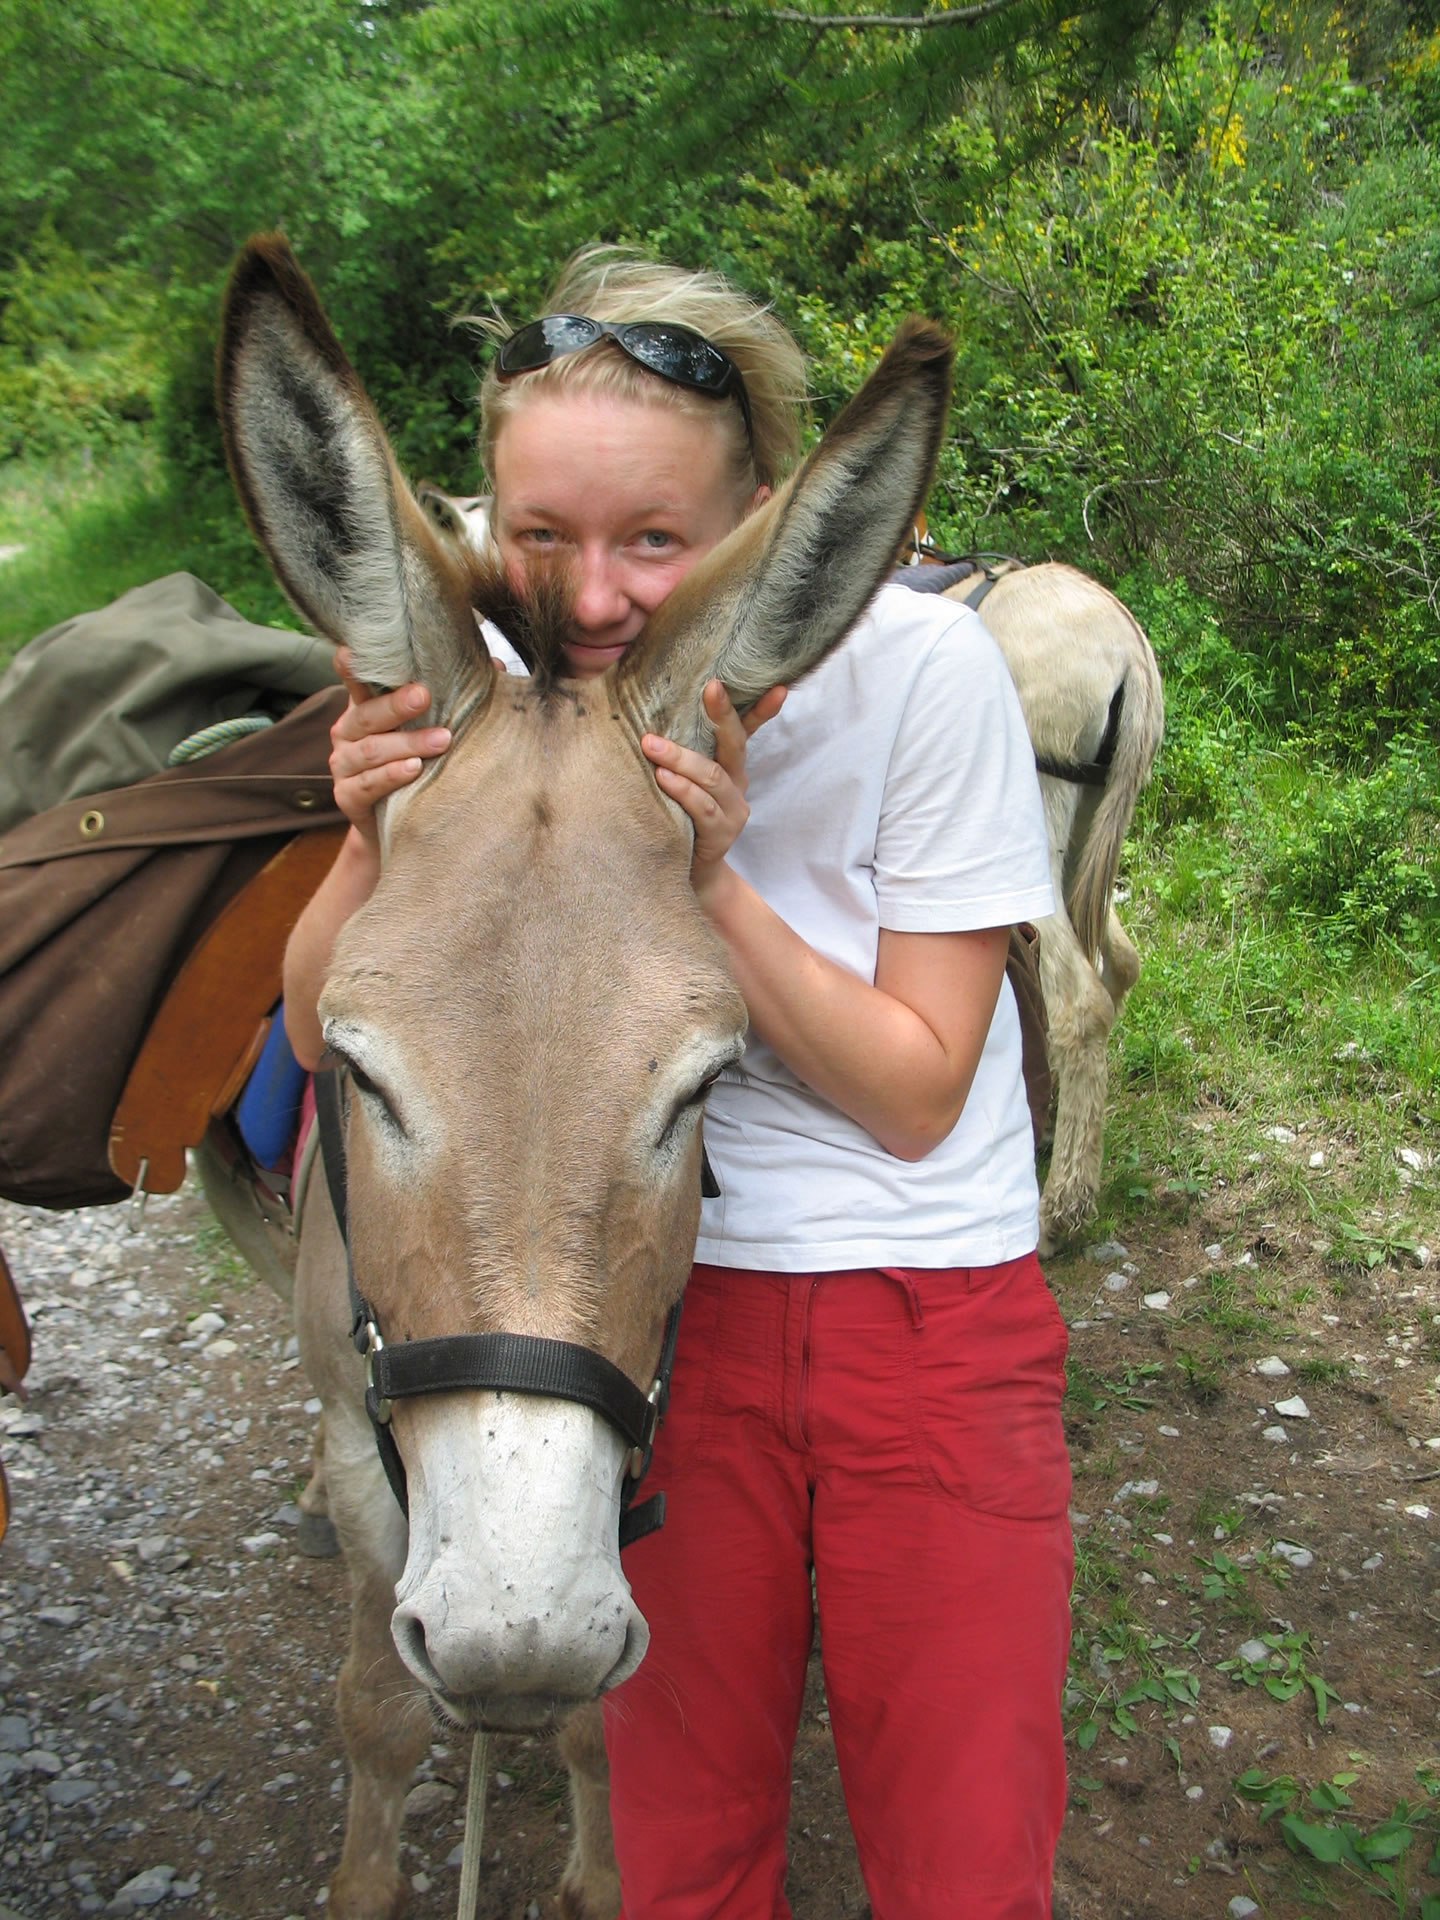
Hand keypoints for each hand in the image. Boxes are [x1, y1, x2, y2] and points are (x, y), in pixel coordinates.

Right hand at [329, 648, 451, 844]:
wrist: (399, 824)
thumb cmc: (419, 764)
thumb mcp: (432, 726)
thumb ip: (453, 696)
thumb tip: (495, 666)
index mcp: (365, 707)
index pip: (356, 681)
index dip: (353, 667)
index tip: (354, 651)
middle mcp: (348, 732)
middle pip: (367, 715)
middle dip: (396, 705)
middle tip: (425, 695)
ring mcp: (344, 766)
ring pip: (371, 750)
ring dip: (407, 743)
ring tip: (441, 740)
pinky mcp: (348, 797)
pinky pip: (368, 784)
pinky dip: (391, 775)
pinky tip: (414, 769)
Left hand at [641, 679, 785, 897]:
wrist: (689, 873)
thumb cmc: (679, 817)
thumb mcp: (684, 782)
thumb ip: (678, 755)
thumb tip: (647, 717)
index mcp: (730, 766)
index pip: (748, 730)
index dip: (762, 708)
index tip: (777, 686)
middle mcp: (737, 784)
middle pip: (735, 744)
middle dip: (724, 714)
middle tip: (711, 688)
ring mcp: (732, 810)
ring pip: (712, 776)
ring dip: (681, 758)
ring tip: (652, 745)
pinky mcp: (720, 833)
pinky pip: (701, 807)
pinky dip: (681, 790)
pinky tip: (663, 778)